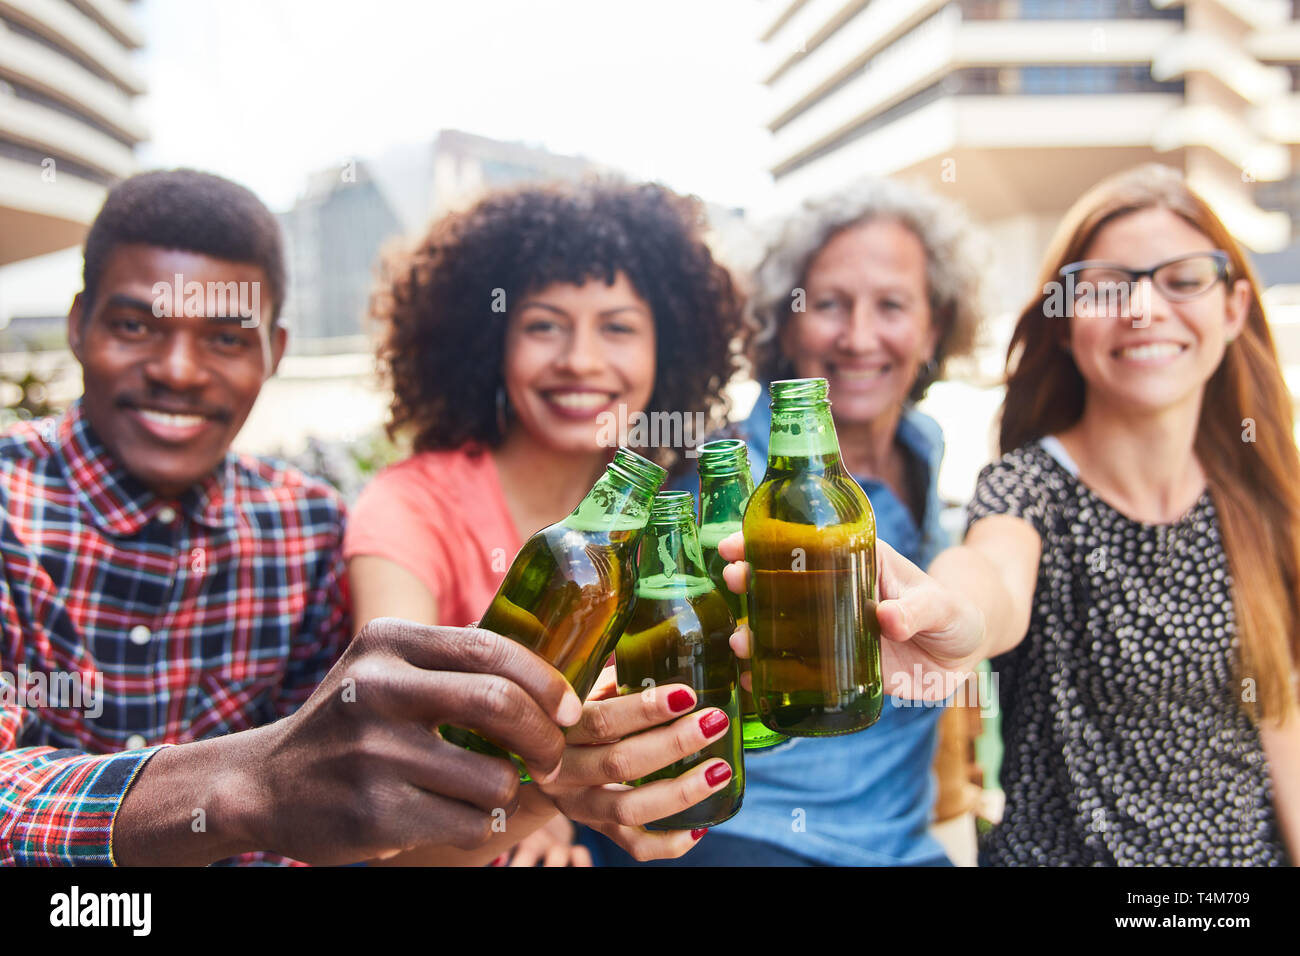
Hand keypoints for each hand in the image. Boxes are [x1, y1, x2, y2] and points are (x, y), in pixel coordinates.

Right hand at [240, 617, 583, 865]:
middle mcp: (376, 690)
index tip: (569, 708)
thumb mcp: (386, 668)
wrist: (263, 786)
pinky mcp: (373, 813)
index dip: (545, 679)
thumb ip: (454, 661)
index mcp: (387, 643)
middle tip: (552, 757)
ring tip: (486, 790)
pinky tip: (454, 815)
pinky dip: (478, 824)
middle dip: (545, 737)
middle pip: (501, 703)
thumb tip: (557, 667)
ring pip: (493, 778)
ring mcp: (372, 754)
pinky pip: (468, 823)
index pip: (490, 647)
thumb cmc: (350, 722)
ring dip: (507, 792)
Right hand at [536, 665, 733, 860]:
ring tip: (721, 771)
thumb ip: (611, 680)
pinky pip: (636, 847)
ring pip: (630, 809)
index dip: (645, 709)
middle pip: (621, 764)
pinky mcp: (599, 831)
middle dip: (674, 744)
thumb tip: (662, 650)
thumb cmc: (573, 716)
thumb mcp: (579, 692)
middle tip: (715, 722)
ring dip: (681, 792)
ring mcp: (581, 807)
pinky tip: (702, 826)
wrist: (536, 765)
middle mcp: (564, 772)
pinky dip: (671, 842)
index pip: (603, 720)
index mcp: (560, 730)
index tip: (687, 694)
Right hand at [717, 531, 984, 699]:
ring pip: (783, 628)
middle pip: (782, 583)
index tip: (736, 544)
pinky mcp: (837, 667)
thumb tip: (888, 619)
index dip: (766, 539)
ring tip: (740, 642)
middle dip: (750, 581)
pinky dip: (772, 676)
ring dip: (755, 632)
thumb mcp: (940, 606)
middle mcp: (835, 594)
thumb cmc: (953, 614)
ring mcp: (833, 631)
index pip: (804, 543)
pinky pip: (798, 671)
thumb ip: (917, 610)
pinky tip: (752, 683)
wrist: (963, 657)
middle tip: (733, 583)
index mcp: (856, 562)